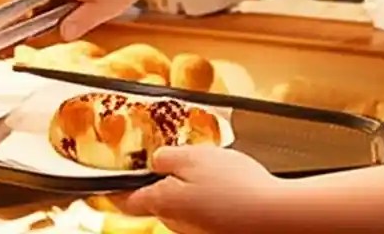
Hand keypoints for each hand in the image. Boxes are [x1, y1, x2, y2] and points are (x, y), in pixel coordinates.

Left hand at [122, 146, 286, 233]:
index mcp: (163, 203)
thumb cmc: (236, 188)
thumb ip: (166, 158)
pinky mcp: (220, 233)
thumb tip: (156, 162)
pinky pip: (208, 213)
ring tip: (217, 172)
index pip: (126, 201)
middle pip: (158, 201)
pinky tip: (233, 188)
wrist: (279, 218)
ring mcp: (199, 232)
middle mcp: (177, 224)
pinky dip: (214, 199)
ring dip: (192, 190)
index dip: (113, 190)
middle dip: (165, 182)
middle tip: (182, 160)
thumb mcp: (193, 157)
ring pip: (185, 207)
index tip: (105, 184)